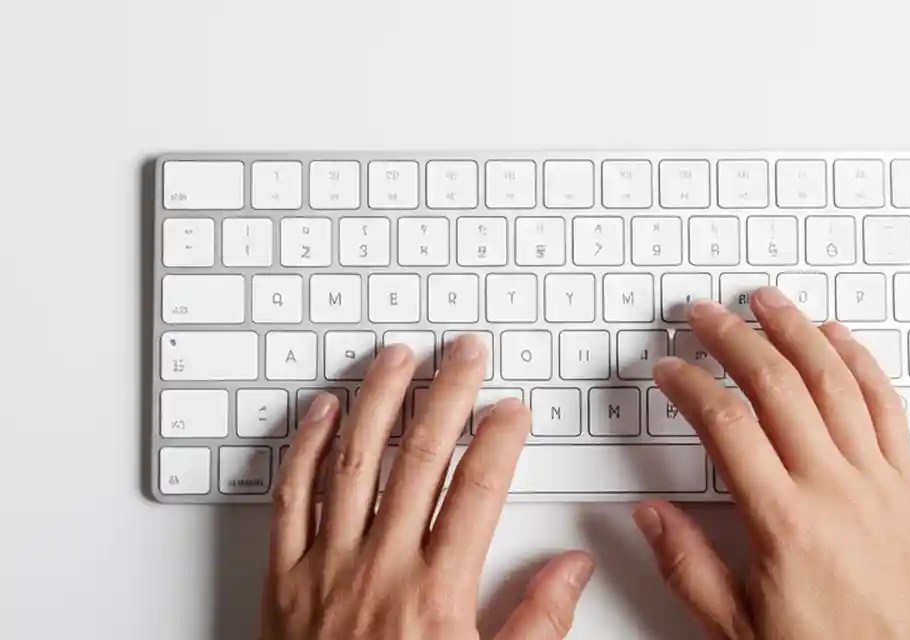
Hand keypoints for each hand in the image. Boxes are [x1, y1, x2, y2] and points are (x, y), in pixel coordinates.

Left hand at [260, 337, 594, 639]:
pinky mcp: (282, 579)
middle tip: (466, 354)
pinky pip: (290, 499)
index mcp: (437, 594)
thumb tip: (571, 570)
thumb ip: (536, 624)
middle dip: (449, 395)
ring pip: (354, 463)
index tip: (513, 410)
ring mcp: (326, 568)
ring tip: (398, 359)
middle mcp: (381, 569)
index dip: (500, 440)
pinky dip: (306, 449)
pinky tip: (325, 412)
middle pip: (420, 460)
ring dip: (380, 401)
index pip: (478, 491)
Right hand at [635, 287, 909, 639]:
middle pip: (778, 385)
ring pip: (835, 381)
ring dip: (796, 331)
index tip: (669, 369)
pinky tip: (839, 340)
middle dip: (735, 338)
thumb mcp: (741, 630)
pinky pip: (886, 406)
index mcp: (784, 523)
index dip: (691, 386)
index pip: (726, 427)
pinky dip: (861, 362)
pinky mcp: (909, 487)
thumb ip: (690, 568)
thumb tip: (651, 516)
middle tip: (705, 314)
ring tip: (768, 302)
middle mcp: (834, 490)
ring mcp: (877, 482)